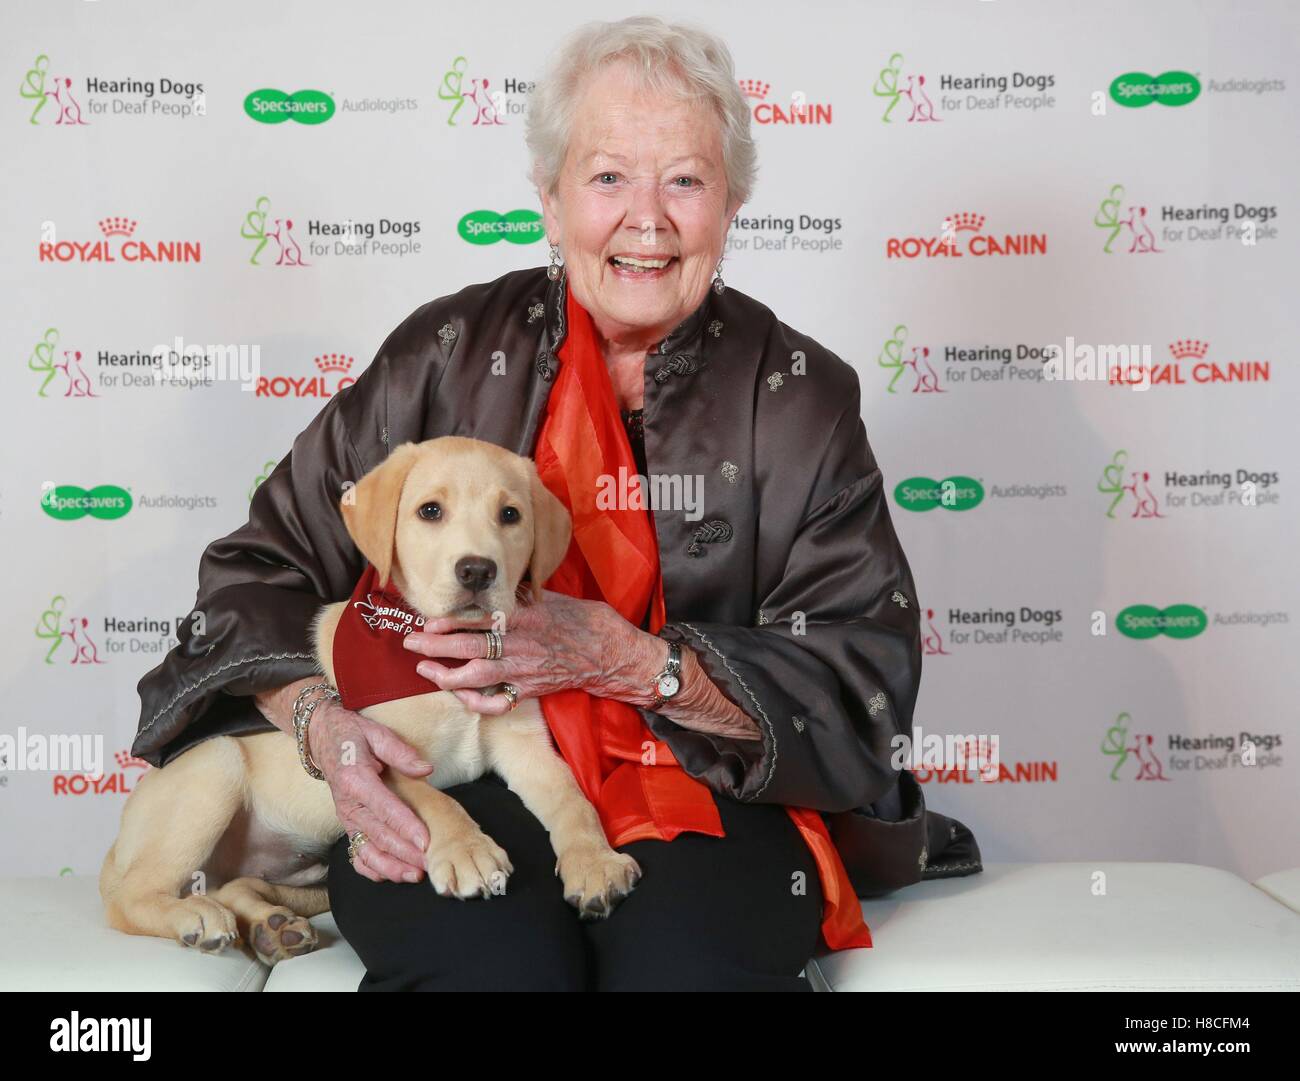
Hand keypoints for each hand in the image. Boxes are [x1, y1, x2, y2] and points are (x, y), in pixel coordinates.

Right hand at [307, 698, 434, 882]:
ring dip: (390, 867)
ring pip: (367, 850)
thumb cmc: (352, 734)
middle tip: (430, 864)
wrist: (322, 738)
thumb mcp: (376, 733)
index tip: (425, 842)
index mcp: (356, 780)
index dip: (406, 827)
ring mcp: (346, 818)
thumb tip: (425, 770)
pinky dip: (371, 868)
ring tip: (414, 875)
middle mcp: (348, 804)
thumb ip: (400, 752)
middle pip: (379, 835)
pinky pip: (355, 853)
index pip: (385, 808)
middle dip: (405, 853)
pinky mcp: (347, 824)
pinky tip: (389, 876)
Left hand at [400, 588, 660, 714]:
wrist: (607, 651)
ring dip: (445, 675)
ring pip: (476, 677)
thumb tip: (489, 585)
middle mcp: (520, 644)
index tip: (427, 622)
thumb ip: (515, 596)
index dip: (450, 622)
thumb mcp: (546, 597)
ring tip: (424, 669)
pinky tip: (459, 693)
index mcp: (523, 617)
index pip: (479, 619)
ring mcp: (523, 670)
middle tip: (410, 644)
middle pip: (469, 648)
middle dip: (435, 647)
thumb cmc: (576, 618)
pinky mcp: (527, 690)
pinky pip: (495, 701)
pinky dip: (474, 701)